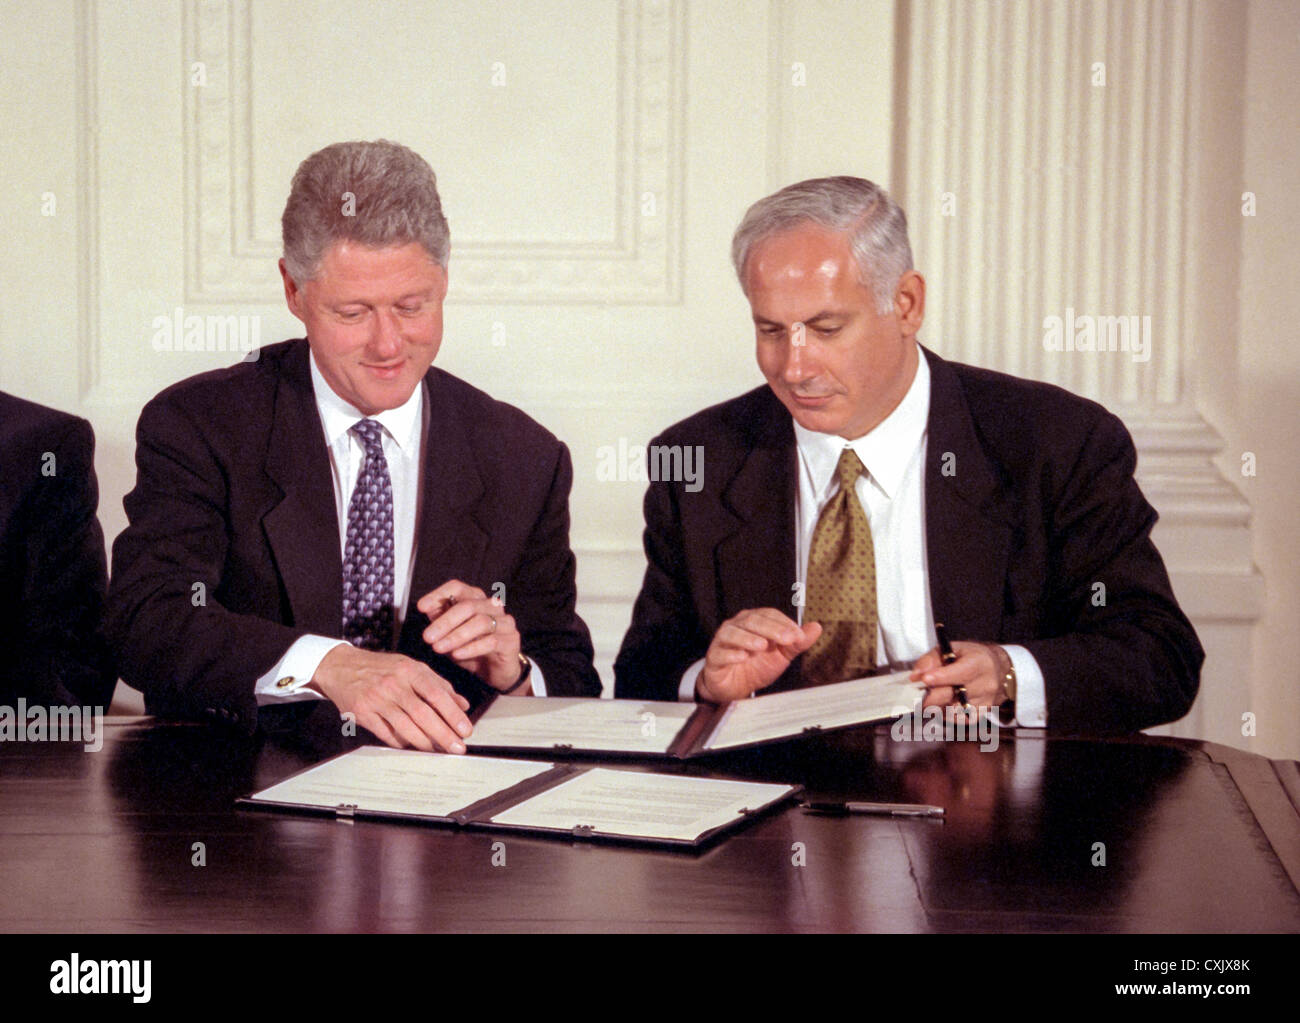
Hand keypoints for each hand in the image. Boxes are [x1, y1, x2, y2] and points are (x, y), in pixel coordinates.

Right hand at [310, 644, 472, 751]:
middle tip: (457, 747)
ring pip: (405, 727)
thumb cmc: (381, 668)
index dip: (453, 714)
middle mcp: (393, 684)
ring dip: (425, 742)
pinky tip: (412, 745)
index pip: (437, 694)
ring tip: (438, 750)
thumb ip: (439, 685)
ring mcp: (377, 699)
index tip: (465, 729)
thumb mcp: (411, 667)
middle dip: (443, 734)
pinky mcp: (363, 713)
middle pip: (423, 714)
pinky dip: (402, 742)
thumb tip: (462, 704)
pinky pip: (387, 734)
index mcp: (410, 670)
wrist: (341, 667)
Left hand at [417, 580, 524, 692]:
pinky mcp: (511, 640)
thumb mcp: (451, 634)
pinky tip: (456, 655)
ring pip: (480, 622)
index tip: (421, 607)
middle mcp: (492, 606)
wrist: (496, 673)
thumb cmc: (473, 650)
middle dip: (445, 622)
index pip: (458, 588)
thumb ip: (441, 620)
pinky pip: (491, 641)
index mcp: (477, 599)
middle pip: (468, 606)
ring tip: (439, 648)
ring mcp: (504, 622)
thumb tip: (426, 608)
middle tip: (427, 637)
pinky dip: (471, 648)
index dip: (439, 595)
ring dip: (456, 636)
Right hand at [697, 608, 822, 701]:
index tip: (798, 636)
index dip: (784, 623)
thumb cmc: (755, 666)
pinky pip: (720, 653)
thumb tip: (816, 627)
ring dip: (749, 638)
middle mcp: (737, 626)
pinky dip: (731, 654)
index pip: (769, 614)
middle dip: (771, 629)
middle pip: (752, 621)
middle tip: (787, 639)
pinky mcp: (714, 658)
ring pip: (733, 633)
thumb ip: (797, 643)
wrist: (735, 687)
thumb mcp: (780, 655)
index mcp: (754, 621)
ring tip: (762, 646)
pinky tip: (742, 657)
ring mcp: (723, 641)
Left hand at [910, 640, 1003, 710]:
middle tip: (915, 694)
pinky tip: (940, 706)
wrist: (997, 670)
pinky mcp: (981, 714)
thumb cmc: (970, 657)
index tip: (924, 679)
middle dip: (931, 695)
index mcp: (979, 663)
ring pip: (954, 710)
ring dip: (936, 706)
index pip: (961, 673)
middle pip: (955, 695)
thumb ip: (932, 659)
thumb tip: (916, 675)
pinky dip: (945, 715)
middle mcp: (986, 684)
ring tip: (927, 699)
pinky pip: (958, 720)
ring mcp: (985, 701)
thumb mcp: (952, 649)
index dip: (941, 677)